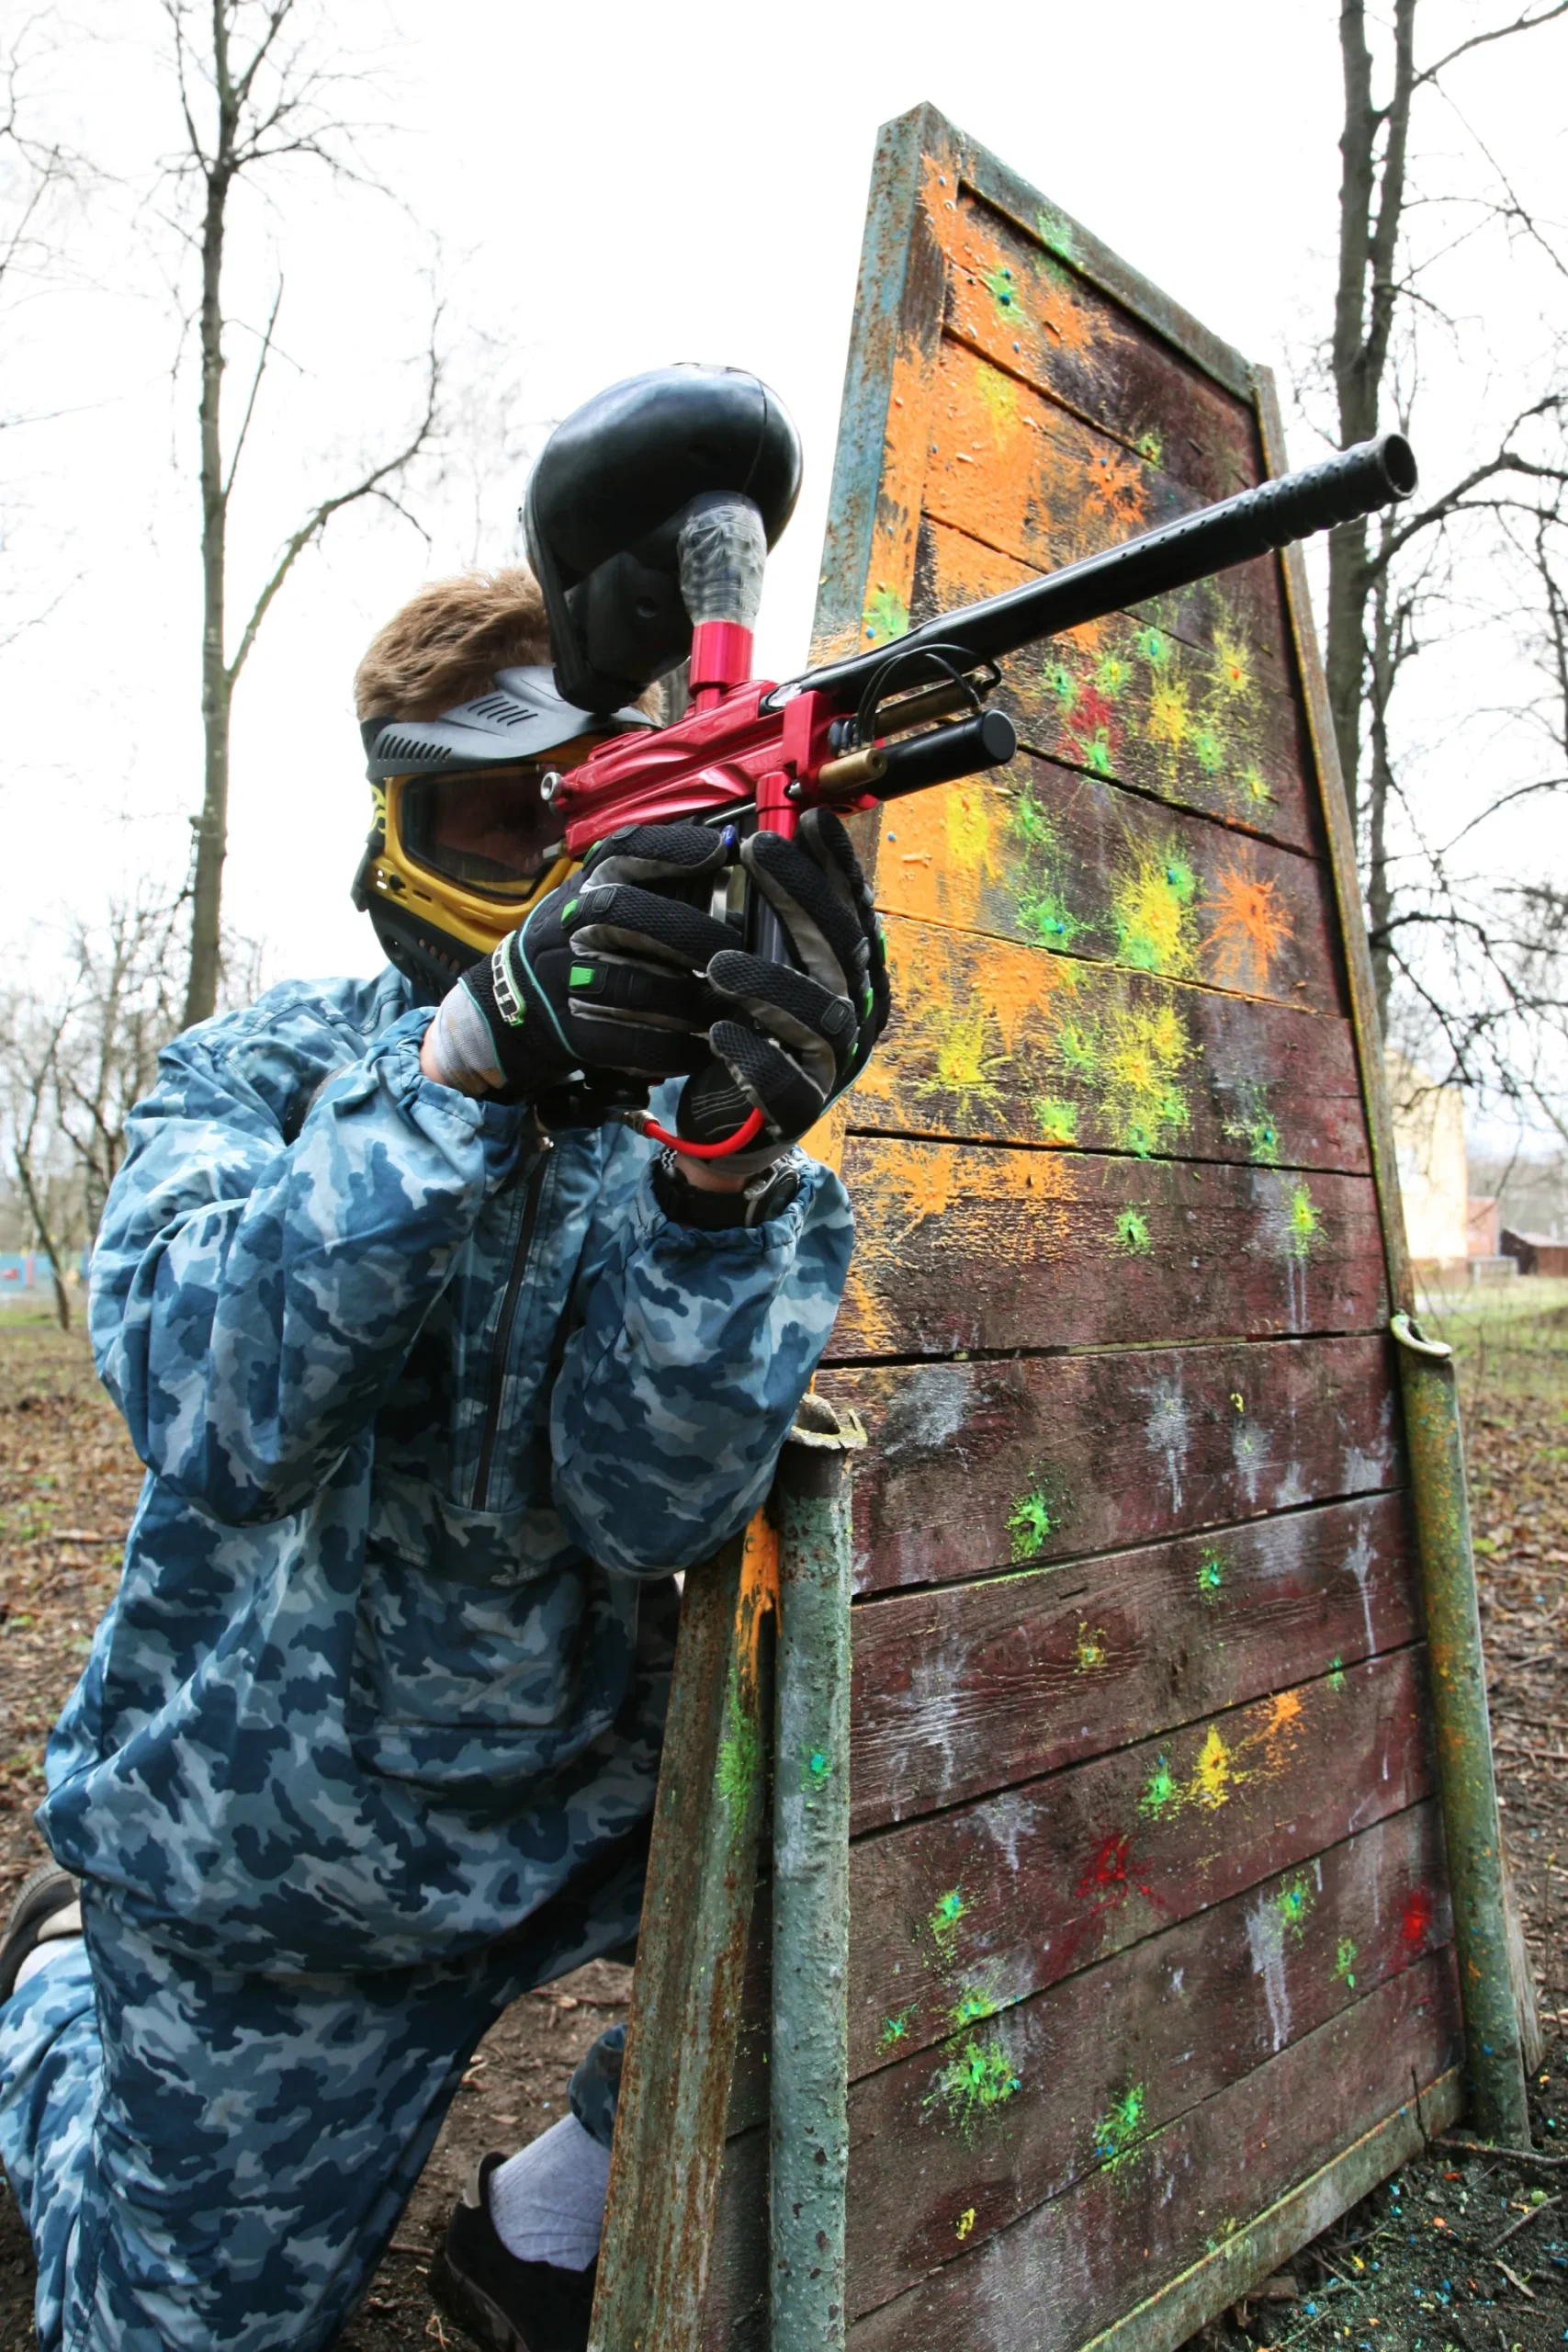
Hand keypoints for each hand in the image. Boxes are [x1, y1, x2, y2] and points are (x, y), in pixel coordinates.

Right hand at [448, 826, 732, 1103]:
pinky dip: (672, 1048)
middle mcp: (572, 923)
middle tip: (733, 949)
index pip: (624, 851)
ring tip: (730, 1005)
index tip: (717, 852)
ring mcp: (566, 979)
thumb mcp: (606, 896)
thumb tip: (731, 852)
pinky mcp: (572, 1032)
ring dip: (690, 998)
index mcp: (589, 884)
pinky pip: (628, 1042)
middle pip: (625, 913)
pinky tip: (703, 1048)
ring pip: (633, 984)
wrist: (516, 1000)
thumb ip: (661, 880)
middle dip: (687, 930)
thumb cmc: (585, 940)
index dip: (670, 849)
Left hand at [569, 809, 888, 1172]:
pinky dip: (753, 1052)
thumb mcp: (758, 968)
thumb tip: (763, 837)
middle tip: (759, 850)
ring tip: (720, 963)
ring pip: (822, 1014)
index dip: (838, 865)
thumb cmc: (744, 1033)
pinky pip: (785, 1080)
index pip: (855, 911)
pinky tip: (718, 1031)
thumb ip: (769, 920)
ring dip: (770, 982)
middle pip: (843, 948)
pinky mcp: (799, 1109)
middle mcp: (852, 1014)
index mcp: (848, 976)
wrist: (728, 1127)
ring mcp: (831, 1063)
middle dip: (801, 894)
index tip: (810, 819)